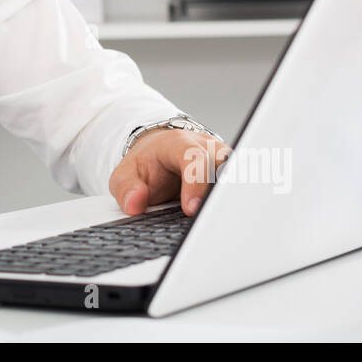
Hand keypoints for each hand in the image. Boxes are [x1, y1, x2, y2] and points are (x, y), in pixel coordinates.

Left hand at [108, 128, 231, 217]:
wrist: (156, 155)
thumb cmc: (145, 167)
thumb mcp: (125, 176)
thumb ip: (127, 190)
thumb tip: (135, 204)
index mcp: (177, 143)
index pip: (194, 157)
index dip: (195, 183)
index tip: (190, 210)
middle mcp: (203, 145)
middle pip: (223, 162)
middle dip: (220, 190)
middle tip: (214, 216)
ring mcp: (219, 156)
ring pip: (236, 171)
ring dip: (230, 194)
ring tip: (225, 217)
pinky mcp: (228, 170)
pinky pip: (237, 182)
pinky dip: (234, 197)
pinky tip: (230, 215)